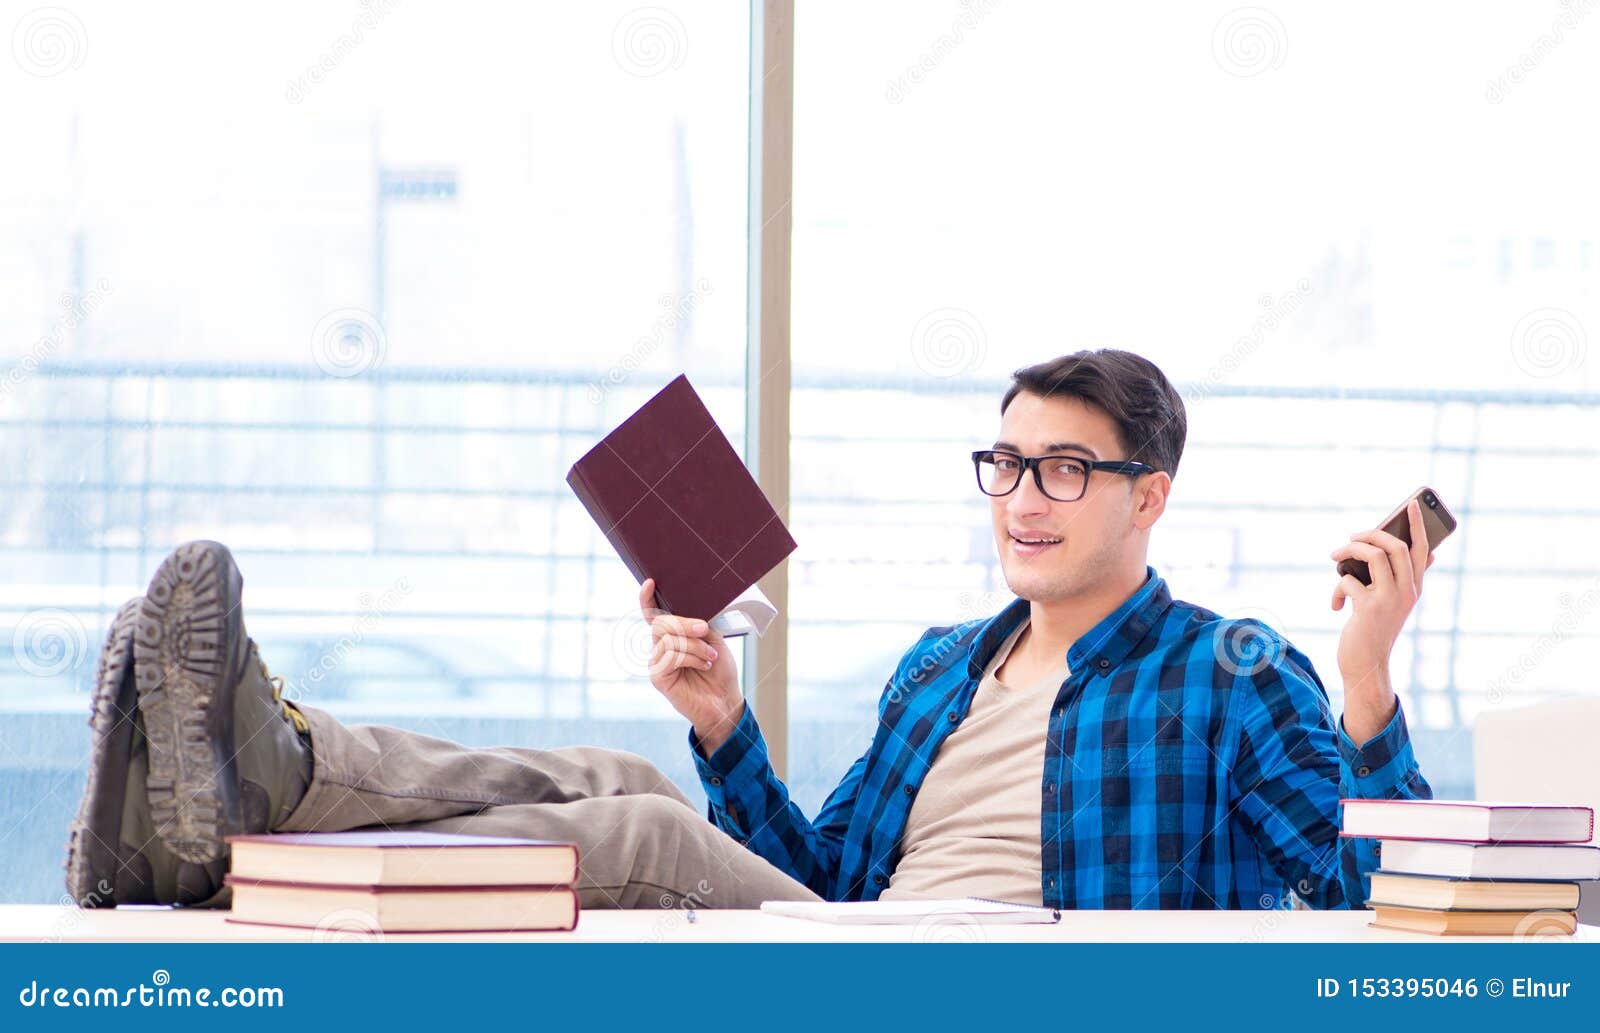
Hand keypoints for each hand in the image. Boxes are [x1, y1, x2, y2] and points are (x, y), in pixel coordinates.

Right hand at [639, 578, 744, 754]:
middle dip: (685, 623)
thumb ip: (698, 624)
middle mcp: (660, 647)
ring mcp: (657, 662)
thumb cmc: (719, 670)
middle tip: (705, 630)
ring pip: (668, 639)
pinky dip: (691, 657)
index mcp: (673, 635)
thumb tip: (688, 614)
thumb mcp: (713, 639)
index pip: (654, 614)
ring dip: (695, 645)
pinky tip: (703, 664)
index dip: (648, 598)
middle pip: (661, 623)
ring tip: (710, 656)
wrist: (725, 699)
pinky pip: (669, 656)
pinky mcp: (658, 677)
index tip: (651, 582)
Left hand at [1328, 499, 1434, 742]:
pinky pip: (1348, 580)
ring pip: (1373, 556)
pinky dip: (1336, 588)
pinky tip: (1336, 605)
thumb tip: (1390, 557)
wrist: (1365, 663)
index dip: (1417, 526)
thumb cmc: (1373, 629)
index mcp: (1414, 588)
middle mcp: (1407, 592)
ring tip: (1335, 557)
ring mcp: (1390, 599)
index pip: (1422, 550)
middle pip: (1396, 547)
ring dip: (1348, 551)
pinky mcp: (1369, 608)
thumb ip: (1394, 579)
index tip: (1412, 505)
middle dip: (1371, 534)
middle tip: (1352, 536)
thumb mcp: (1389, 603)